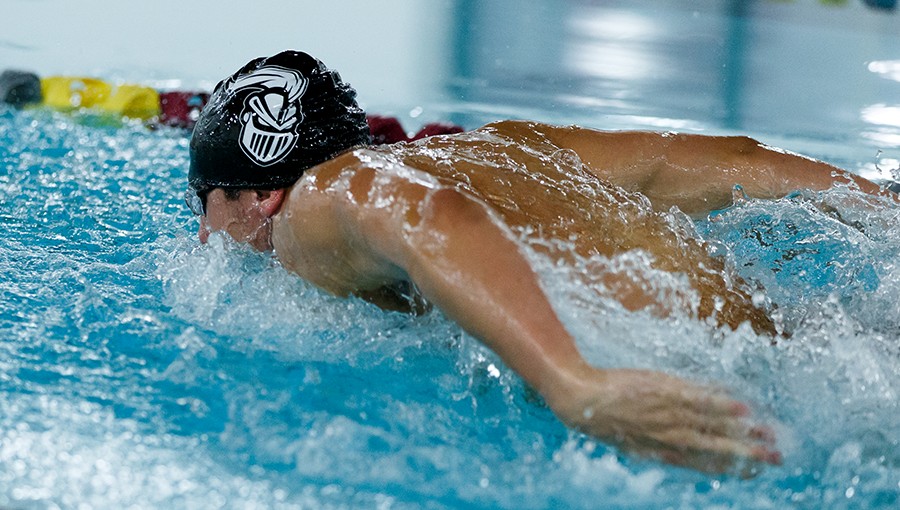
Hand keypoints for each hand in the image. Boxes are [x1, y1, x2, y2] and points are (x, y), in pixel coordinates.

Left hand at [549, 367, 781, 475]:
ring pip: (713, 422)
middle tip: (776, 457)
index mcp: (664, 452)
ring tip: (767, 431)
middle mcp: (671, 436)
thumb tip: (679, 453)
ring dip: (742, 427)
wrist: (582, 399)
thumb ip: (661, 448)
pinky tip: (741, 403)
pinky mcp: (664, 390)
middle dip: (748, 452)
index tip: (757, 470)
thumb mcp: (633, 445)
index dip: (733, 467)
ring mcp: (669, 412)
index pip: (706, 464)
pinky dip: (720, 400)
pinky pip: (699, 396)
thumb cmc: (605, 422)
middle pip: (717, 447)